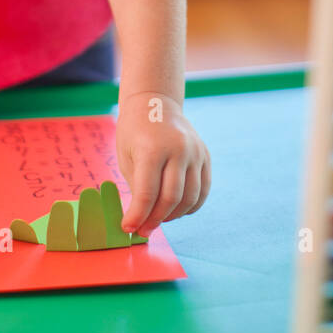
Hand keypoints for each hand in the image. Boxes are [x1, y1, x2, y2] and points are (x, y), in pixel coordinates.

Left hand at [115, 92, 209, 235]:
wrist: (155, 102)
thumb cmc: (134, 132)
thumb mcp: (126, 156)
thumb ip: (137, 186)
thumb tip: (141, 220)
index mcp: (153, 148)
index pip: (147, 193)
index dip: (137, 216)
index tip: (128, 228)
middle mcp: (178, 149)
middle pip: (171, 198)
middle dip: (155, 220)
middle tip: (143, 230)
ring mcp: (195, 152)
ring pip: (190, 198)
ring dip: (173, 215)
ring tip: (158, 219)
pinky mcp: (205, 156)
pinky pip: (202, 190)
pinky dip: (191, 206)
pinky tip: (176, 210)